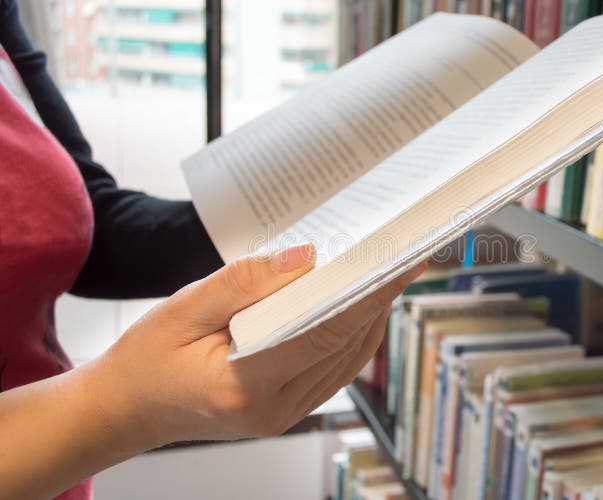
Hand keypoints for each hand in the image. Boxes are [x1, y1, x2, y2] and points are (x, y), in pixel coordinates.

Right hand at [90, 244, 426, 448]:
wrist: (130, 407)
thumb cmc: (148, 358)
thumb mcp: (183, 307)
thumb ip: (244, 282)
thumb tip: (307, 256)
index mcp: (245, 386)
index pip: (325, 333)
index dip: (368, 294)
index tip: (399, 260)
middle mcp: (275, 408)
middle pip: (345, 345)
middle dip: (379, 297)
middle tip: (406, 255)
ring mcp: (285, 414)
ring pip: (347, 359)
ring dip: (371, 314)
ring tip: (390, 272)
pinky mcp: (288, 408)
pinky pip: (335, 367)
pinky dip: (352, 333)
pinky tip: (360, 303)